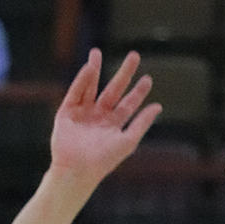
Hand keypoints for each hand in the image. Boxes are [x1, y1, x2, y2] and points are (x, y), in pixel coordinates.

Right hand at [49, 49, 159, 189]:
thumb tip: (158, 106)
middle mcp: (98, 118)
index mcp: (113, 126)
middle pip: (113, 90)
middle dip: (123, 74)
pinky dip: (81, 81)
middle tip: (134, 56)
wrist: (77, 171)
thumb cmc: (104, 160)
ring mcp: (82, 114)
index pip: (128, 104)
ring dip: (94, 70)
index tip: (148, 78)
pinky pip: (75, 93)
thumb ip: (142, 123)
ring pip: (90, 87)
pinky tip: (88, 68)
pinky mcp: (66, 114)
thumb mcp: (128, 141)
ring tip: (97, 52)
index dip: (138, 91)